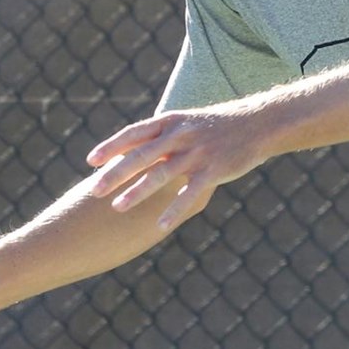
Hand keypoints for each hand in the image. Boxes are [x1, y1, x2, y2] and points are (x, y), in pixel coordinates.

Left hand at [85, 107, 268, 229]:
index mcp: (171, 122)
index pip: (134, 133)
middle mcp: (181, 136)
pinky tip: (160, 226)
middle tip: (94, 190)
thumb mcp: (188, 124)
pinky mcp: (214, 170)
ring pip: (161, 174)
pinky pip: (189, 193)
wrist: (258, 123)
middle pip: (141, 155)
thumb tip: (136, 147)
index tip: (90, 161)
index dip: (111, 146)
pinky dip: (174, 210)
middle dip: (116, 173)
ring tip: (117, 207)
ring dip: (137, 191)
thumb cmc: (219, 125)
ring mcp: (197, 153)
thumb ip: (163, 136)